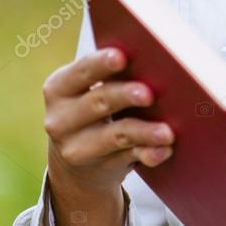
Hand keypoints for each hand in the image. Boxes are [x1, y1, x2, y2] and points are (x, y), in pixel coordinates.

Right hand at [44, 46, 175, 197]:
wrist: (74, 161)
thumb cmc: (91, 107)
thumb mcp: (86, 90)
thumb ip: (109, 74)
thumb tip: (150, 61)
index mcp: (59, 88)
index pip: (81, 71)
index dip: (101, 63)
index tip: (121, 57)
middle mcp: (61, 119)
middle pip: (98, 102)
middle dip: (125, 96)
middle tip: (148, 94)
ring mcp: (77, 148)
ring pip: (115, 136)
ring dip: (143, 132)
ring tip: (166, 132)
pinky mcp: (99, 168)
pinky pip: (129, 159)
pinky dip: (149, 154)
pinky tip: (164, 150)